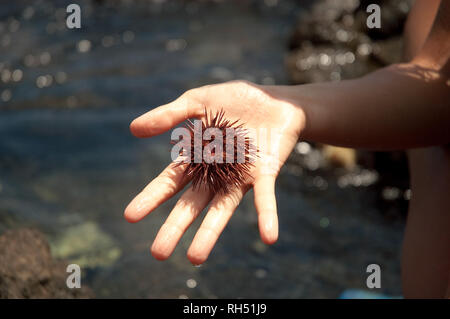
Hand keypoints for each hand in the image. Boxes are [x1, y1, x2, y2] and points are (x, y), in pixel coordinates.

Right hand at [124, 80, 304, 263]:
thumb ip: (169, 115)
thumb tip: (133, 129)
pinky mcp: (266, 173)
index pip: (171, 181)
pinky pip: (266, 198)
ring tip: (195, 258)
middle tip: (157, 253)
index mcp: (197, 158)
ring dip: (210, 233)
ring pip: (223, 208)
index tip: (130, 216)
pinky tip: (268, 238)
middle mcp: (216, 174)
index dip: (152, 197)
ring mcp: (241, 177)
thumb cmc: (235, 101)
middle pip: (192, 204)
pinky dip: (266, 216)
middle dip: (175, 227)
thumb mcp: (197, 102)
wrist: (274, 98)